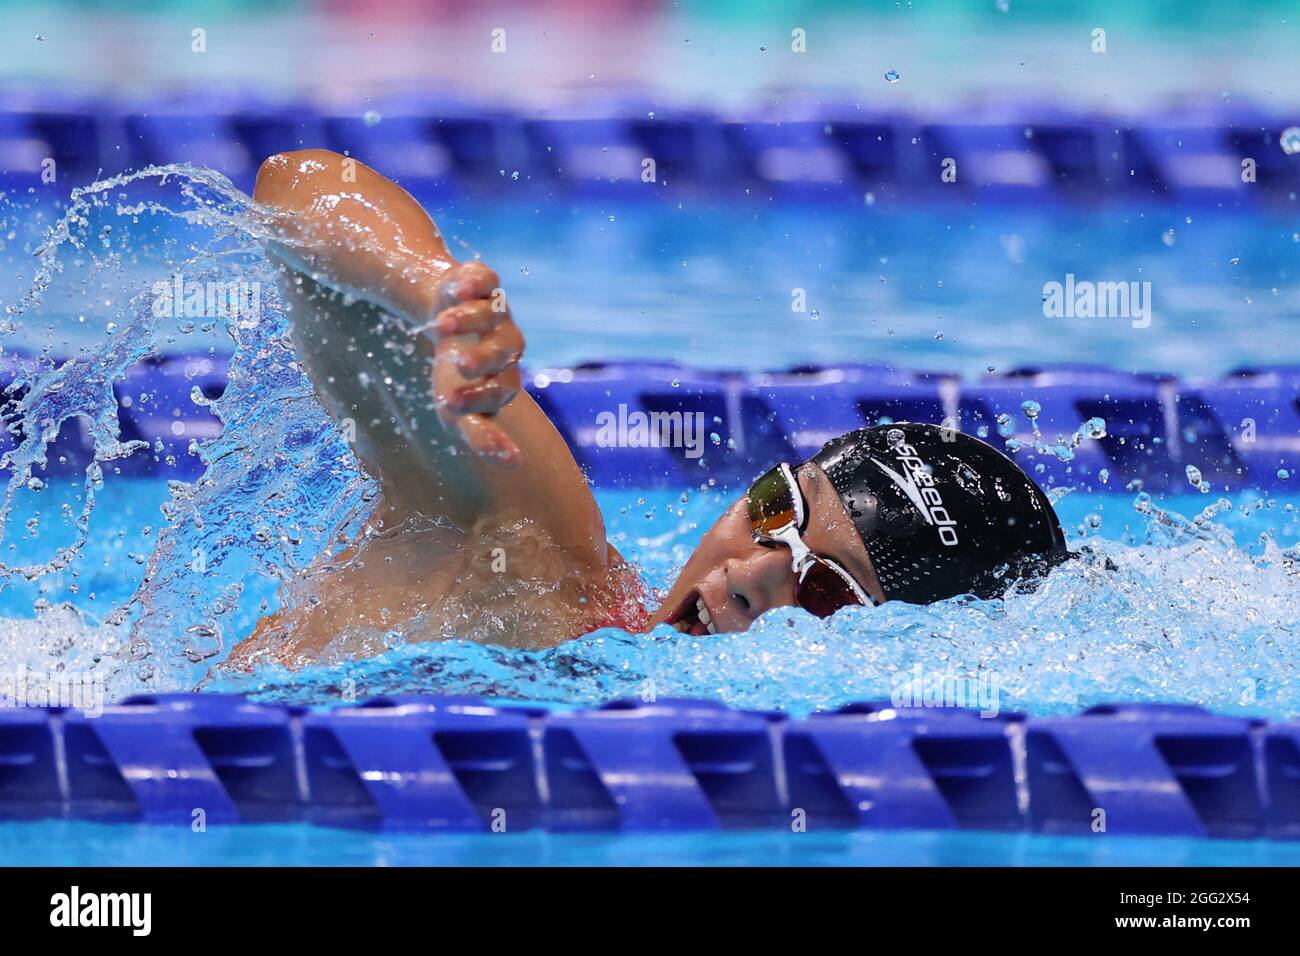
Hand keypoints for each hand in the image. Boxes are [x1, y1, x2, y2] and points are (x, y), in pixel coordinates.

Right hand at [429, 262, 524, 465]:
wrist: (443, 316)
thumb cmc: (454, 374)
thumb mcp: (456, 407)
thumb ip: (480, 434)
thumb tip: (516, 464)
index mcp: (503, 379)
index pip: (502, 390)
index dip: (481, 398)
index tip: (450, 403)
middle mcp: (506, 345)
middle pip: (504, 350)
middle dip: (484, 358)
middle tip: (458, 365)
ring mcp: (497, 312)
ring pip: (494, 314)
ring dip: (470, 320)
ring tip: (442, 325)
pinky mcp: (483, 283)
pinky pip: (484, 280)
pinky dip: (471, 283)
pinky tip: (459, 289)